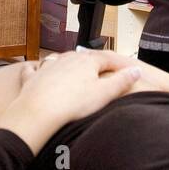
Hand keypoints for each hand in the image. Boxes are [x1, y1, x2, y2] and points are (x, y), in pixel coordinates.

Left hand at [0, 49, 142, 154]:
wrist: (39, 112)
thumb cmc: (73, 104)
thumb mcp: (104, 94)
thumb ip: (122, 81)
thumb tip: (136, 70)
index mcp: (87, 61)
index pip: (108, 58)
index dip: (118, 65)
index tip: (126, 71)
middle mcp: (67, 58)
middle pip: (85, 58)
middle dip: (94, 63)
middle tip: (103, 70)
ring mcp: (48, 67)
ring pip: (61, 59)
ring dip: (68, 63)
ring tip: (74, 68)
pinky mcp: (33, 78)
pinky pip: (35, 69)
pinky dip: (37, 69)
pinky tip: (36, 69)